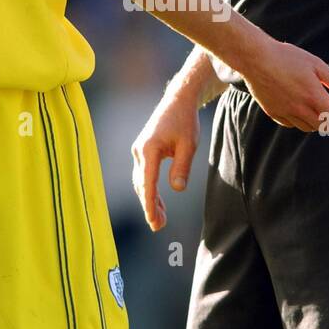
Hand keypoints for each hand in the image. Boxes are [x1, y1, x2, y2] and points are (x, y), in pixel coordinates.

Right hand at [131, 88, 200, 231]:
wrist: (177, 101)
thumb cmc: (185, 121)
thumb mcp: (189, 145)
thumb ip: (182, 167)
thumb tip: (176, 189)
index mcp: (149, 148)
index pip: (147, 181)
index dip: (149, 203)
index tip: (152, 220)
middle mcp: (140, 150)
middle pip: (141, 184)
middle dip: (149, 206)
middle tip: (158, 226)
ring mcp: (140, 151)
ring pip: (142, 181)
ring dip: (150, 200)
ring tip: (160, 220)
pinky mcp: (144, 152)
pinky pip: (145, 175)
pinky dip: (151, 190)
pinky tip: (159, 204)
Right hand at [242, 37, 328, 133]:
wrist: (256, 59)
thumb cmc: (287, 57)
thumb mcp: (316, 64)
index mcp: (314, 97)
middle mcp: (300, 109)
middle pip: (323, 126)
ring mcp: (285, 112)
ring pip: (306, 127)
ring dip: (318, 126)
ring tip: (322, 119)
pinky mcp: (273, 112)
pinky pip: (290, 124)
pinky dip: (300, 123)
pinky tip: (301, 116)